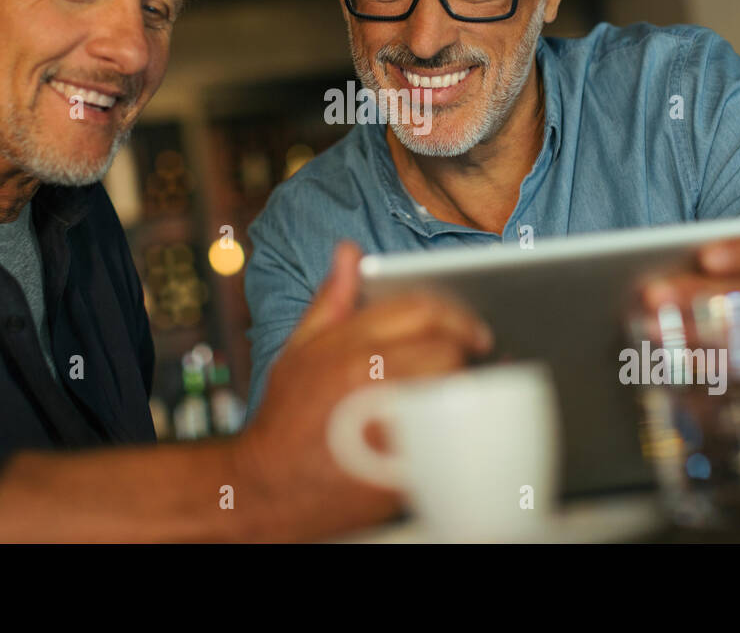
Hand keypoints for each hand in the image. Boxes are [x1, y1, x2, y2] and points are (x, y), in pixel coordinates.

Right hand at [234, 241, 491, 540]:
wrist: (268, 485)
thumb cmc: (286, 417)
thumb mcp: (299, 348)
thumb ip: (331, 301)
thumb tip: (349, 253)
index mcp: (347, 346)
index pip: (420, 310)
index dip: (455, 315)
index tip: (470, 330)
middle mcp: (367, 379)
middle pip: (445, 351)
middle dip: (464, 355)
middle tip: (470, 364)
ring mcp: (385, 423)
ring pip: (453, 392)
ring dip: (466, 390)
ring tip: (465, 394)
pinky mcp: (398, 466)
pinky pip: (451, 439)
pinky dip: (463, 432)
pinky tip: (462, 431)